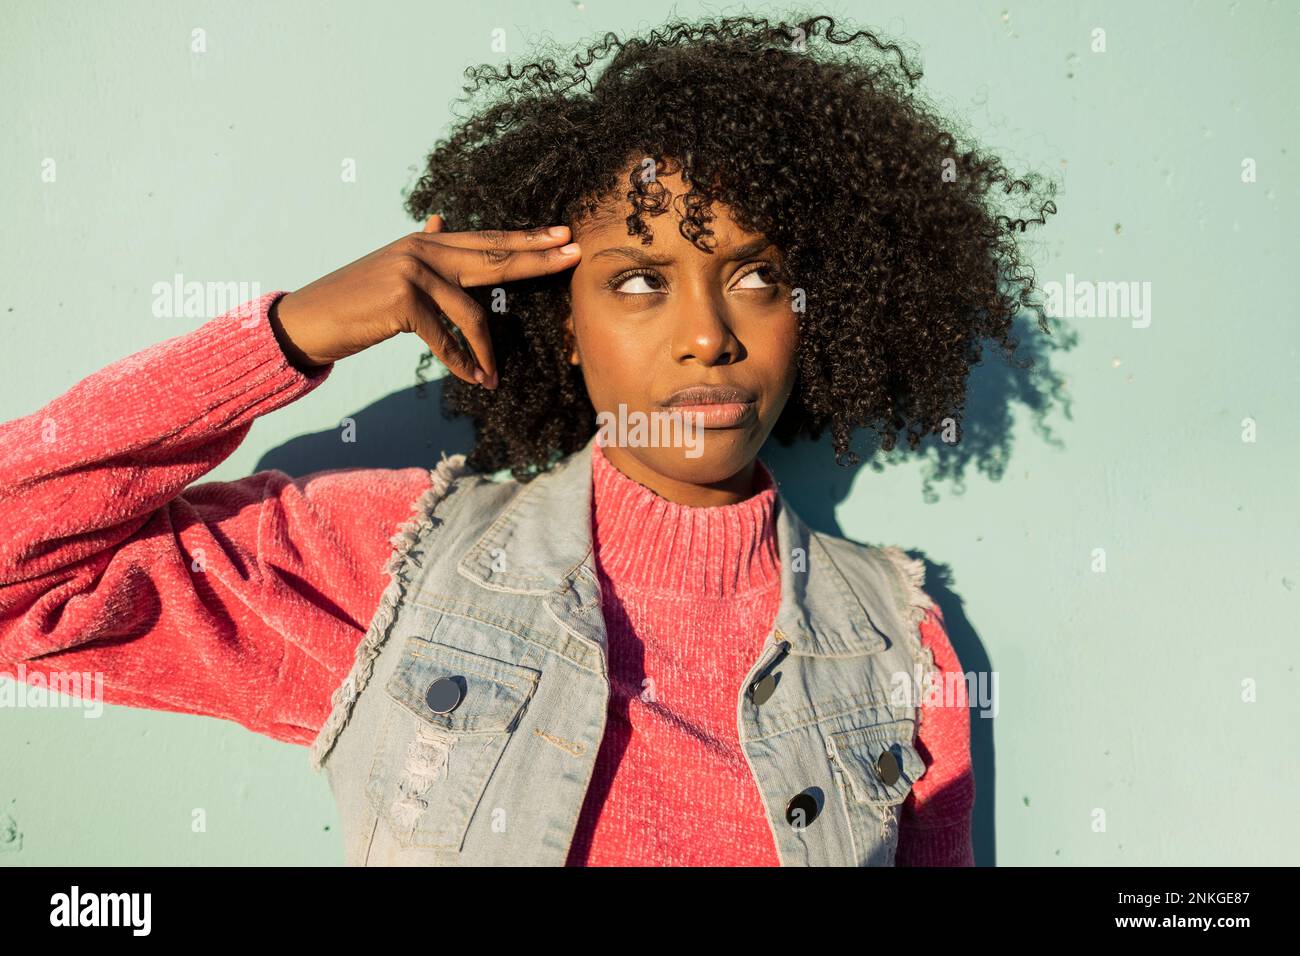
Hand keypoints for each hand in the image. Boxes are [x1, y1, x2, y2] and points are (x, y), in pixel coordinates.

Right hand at [269, 216, 580, 387]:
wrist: (309, 318)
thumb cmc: (356, 298)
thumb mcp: (392, 265)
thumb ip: (423, 247)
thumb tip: (442, 217)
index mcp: (426, 239)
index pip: (487, 239)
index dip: (527, 238)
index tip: (564, 235)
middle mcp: (422, 248)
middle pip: (493, 258)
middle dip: (538, 260)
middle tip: (576, 256)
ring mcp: (412, 272)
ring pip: (471, 312)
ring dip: (487, 350)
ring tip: (494, 376)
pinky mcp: (401, 301)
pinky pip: (446, 339)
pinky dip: (462, 362)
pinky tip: (475, 379)